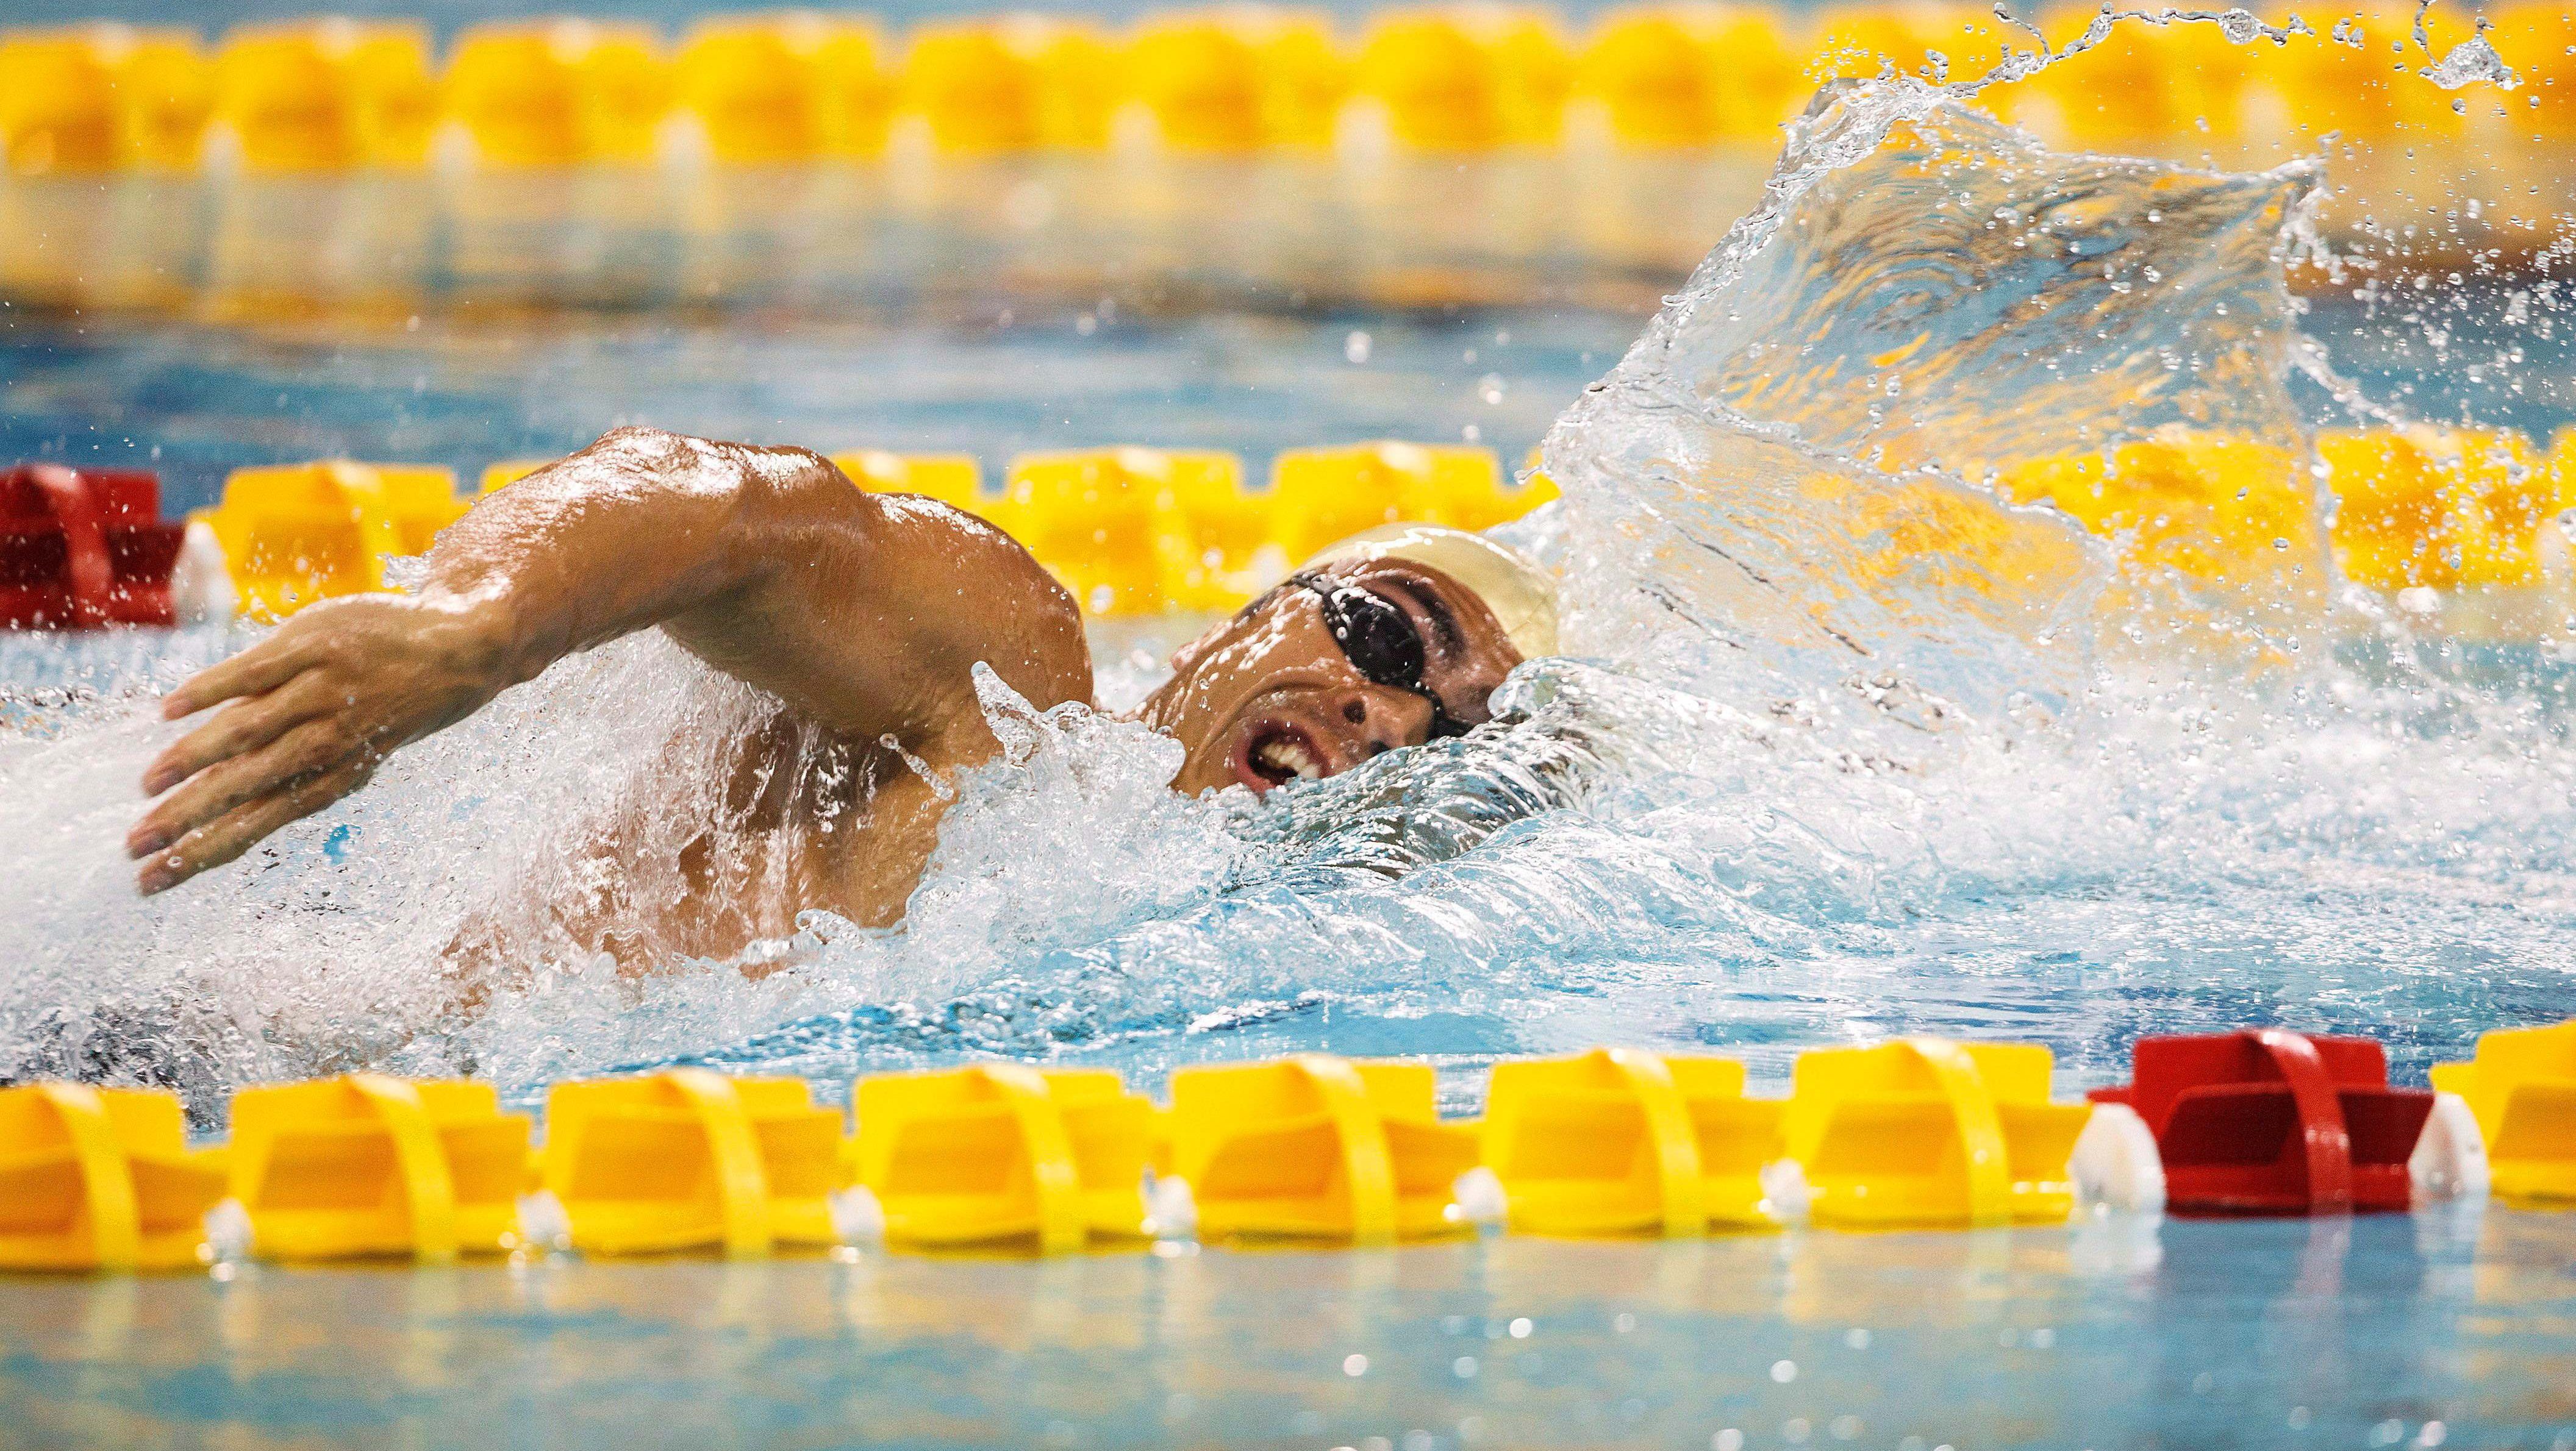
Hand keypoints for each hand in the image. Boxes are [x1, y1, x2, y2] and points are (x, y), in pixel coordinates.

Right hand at [128, 594, 513, 894]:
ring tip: (145, 786)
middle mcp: (326, 741)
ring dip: (189, 760)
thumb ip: (289, 771)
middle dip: (185, 821)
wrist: (458, 649)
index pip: (257, 825)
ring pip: (243, 733)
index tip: (153, 881)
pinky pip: (252, 671)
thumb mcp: (353, 753)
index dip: (204, 854)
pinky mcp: (313, 647)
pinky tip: (169, 712)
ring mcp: (320, 692)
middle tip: (133, 847)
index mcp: (333, 777)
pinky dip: (210, 690)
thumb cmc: (389, 707)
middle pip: (243, 789)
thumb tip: (214, 801)